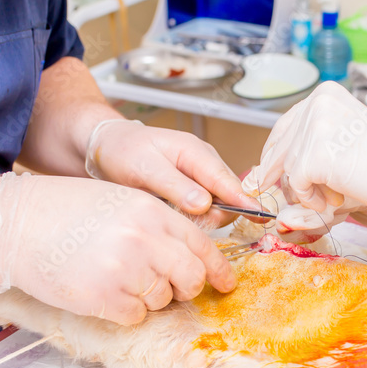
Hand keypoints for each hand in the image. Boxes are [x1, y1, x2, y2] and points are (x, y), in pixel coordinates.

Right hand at [0, 173, 235, 323]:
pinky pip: (135, 316)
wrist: (16, 225)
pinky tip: (101, 290)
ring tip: (114, 276)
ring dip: (146, 297)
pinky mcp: (105, 297)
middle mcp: (145, 239)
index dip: (217, 269)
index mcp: (153, 212)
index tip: (226, 283)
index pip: (202, 245)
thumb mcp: (120, 201)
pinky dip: (123, 311)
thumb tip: (190, 257)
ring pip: (162, 300)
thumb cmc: (65, 211)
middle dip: (186, 288)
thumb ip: (157, 225)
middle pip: (191, 278)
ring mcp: (126, 269)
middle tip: (170, 288)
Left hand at [85, 119, 261, 227]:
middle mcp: (204, 164)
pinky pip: (204, 209)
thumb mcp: (144, 167)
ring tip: (169, 211)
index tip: (258, 215)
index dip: (243, 199)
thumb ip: (175, 186)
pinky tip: (173, 213)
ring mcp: (200, 177)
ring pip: (217, 205)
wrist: (108, 148)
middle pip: (227, 196)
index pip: (226, 180)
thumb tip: (204, 203)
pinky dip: (194, 217)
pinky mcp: (194, 190)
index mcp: (195, 152)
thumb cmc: (124, 151)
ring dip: (200, 218)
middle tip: (182, 219)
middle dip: (213, 215)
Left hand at [244, 81, 366, 246]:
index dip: (275, 160)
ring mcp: (317, 123)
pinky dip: (313, 199)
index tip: (265, 180)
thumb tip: (260, 192)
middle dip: (284, 180)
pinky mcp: (318, 149)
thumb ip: (301, 172)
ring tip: (340, 193)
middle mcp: (318, 101)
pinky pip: (296, 184)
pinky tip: (340, 196)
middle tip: (309, 198)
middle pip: (279, 150)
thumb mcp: (337, 163)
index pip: (284, 129)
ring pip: (287, 170)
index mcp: (325, 95)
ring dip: (307, 191)